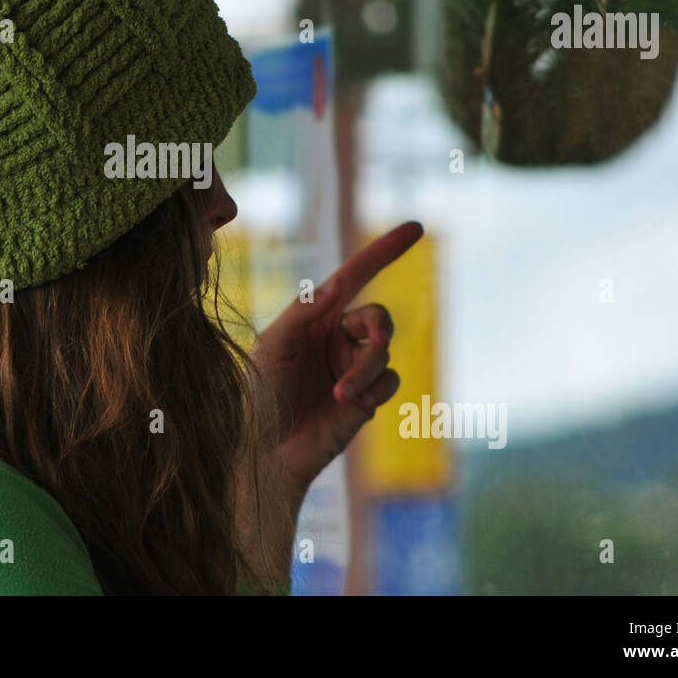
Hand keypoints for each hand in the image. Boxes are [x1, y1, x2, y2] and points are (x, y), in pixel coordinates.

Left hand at [249, 221, 423, 499]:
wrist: (267, 450)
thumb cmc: (260, 394)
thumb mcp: (273, 345)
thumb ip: (303, 312)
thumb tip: (333, 283)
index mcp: (315, 317)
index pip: (353, 277)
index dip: (384, 251)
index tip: (416, 228)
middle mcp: (337, 338)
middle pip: (377, 316)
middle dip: (377, 327)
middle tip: (371, 340)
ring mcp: (353, 367)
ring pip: (383, 352)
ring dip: (365, 369)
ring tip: (340, 393)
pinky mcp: (366, 397)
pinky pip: (389, 381)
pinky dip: (373, 388)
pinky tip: (351, 403)